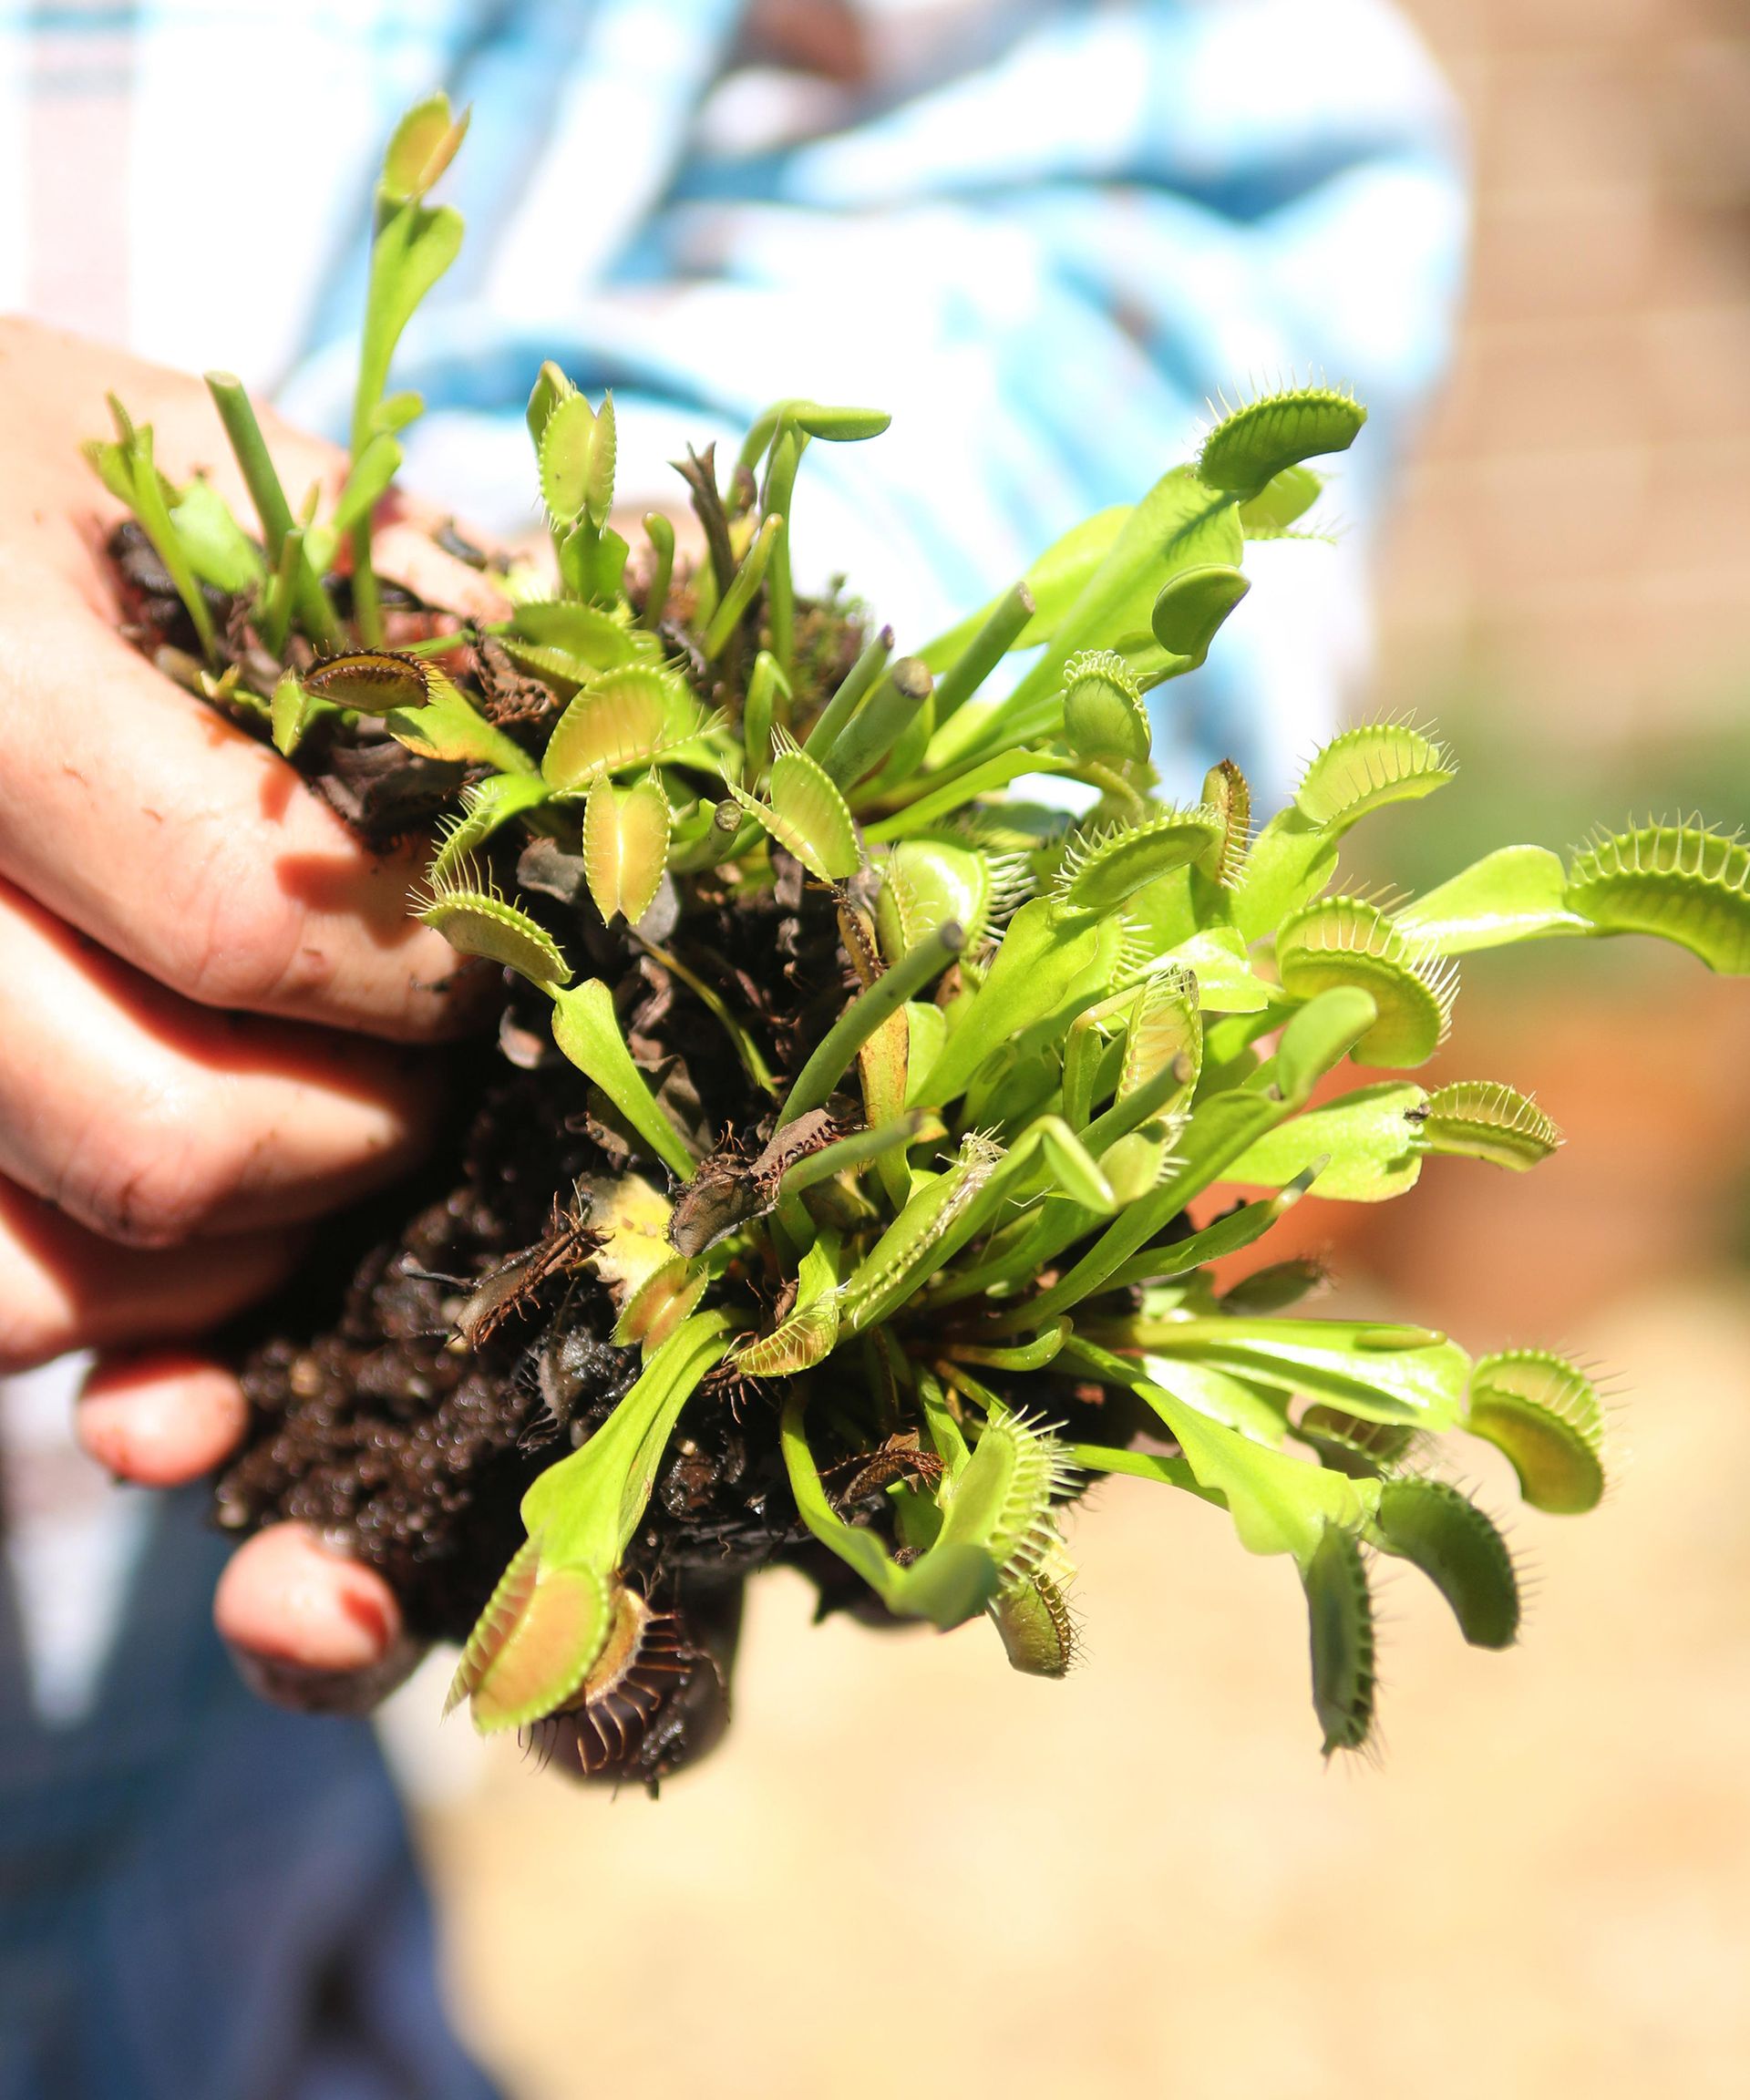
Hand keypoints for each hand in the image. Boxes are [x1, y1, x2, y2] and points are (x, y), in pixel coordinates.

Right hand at [0, 318, 500, 1707]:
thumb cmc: (20, 489)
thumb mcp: (205, 487)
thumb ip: (401, 605)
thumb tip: (616, 762)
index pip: (250, 917)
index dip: (428, 972)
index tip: (499, 937)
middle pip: (167, 1138)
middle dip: (374, 1133)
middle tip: (442, 1057)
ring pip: (57, 1276)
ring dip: (259, 1250)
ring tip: (338, 1130)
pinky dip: (126, 1335)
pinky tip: (212, 1273)